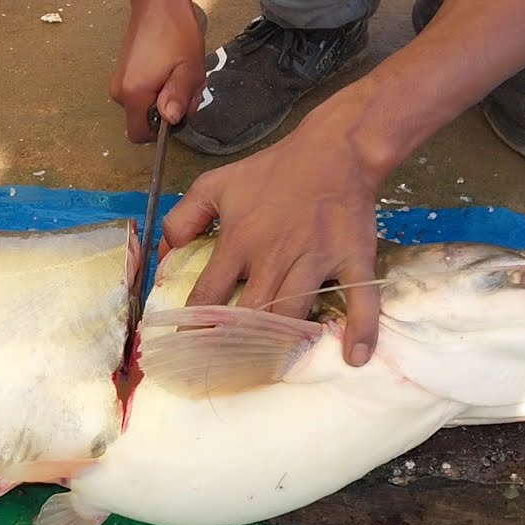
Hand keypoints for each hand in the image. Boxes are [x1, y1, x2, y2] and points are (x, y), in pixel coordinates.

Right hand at [109, 0, 205, 141]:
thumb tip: (171, 120)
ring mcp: (119, 81)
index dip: (160, 131)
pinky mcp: (122, 73)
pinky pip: (140, 93)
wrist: (158, 2)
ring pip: (143, 107)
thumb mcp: (189, 68)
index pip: (139, 134)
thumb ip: (180, 98)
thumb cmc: (174, 30)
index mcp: (134, 93)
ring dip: (163, 97)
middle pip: (142, 120)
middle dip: (166, 111)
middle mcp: (120, 90)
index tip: (175, 112)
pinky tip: (168, 69)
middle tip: (183, 87)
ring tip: (177, 74)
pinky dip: (156, 88)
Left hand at [158, 107, 384, 366]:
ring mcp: (316, 260)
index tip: (186, 351)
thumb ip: (183, 219)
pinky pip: (360, 299)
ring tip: (272, 370)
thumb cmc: (271, 171)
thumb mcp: (216, 186)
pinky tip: (354, 358)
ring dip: (283, 346)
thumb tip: (164, 255)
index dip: (193, 327)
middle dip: (235, 348)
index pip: (207, 296)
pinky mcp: (353, 259)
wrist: (334, 150)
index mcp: (238, 241)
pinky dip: (361, 330)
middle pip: (250, 315)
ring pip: (294, 314)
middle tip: (226, 374)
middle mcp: (274, 256)